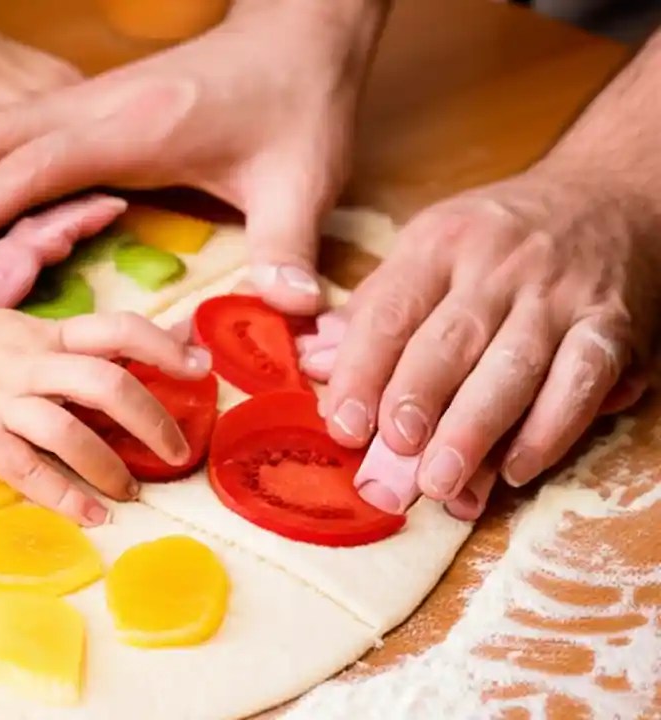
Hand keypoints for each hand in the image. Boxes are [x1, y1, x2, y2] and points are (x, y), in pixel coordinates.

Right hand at [0, 0, 383, 314]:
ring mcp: (95, 101)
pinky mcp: (102, 104)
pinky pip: (25, 125)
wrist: (301, 35)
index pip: (35, 170)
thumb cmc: (299, 105)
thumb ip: (285, 246)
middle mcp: (98, 110)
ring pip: (3, 125)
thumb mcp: (301, 179)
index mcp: (132, 130)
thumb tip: (287, 311)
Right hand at [0, 295, 212, 525]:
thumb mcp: (16, 329)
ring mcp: (3, 400)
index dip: (166, 347)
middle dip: (154, 419)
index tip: (199, 367)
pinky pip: (28, 469)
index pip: (119, 329)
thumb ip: (61, 347)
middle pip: (109, 382)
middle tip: (178, 451)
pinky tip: (92, 515)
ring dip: (112, 466)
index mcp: (47, 334)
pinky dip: (67, 496)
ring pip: (71, 430)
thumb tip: (114, 363)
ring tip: (132, 492)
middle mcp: (32, 364)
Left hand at [319, 163, 660, 519]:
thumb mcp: (429, 250)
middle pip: (451, 341)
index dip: (363, 371)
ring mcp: (559, 296)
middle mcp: (497, 265)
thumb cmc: (498, 240)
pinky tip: (516, 470)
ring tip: (441, 483)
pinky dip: (550, 431)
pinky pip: (580, 382)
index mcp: (438, 243)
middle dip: (418, 402)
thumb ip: (374, 311)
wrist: (610, 195)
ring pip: (514, 367)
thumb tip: (311, 362)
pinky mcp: (613, 325)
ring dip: (475, 430)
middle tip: (391, 459)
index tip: (343, 425)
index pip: (391, 311)